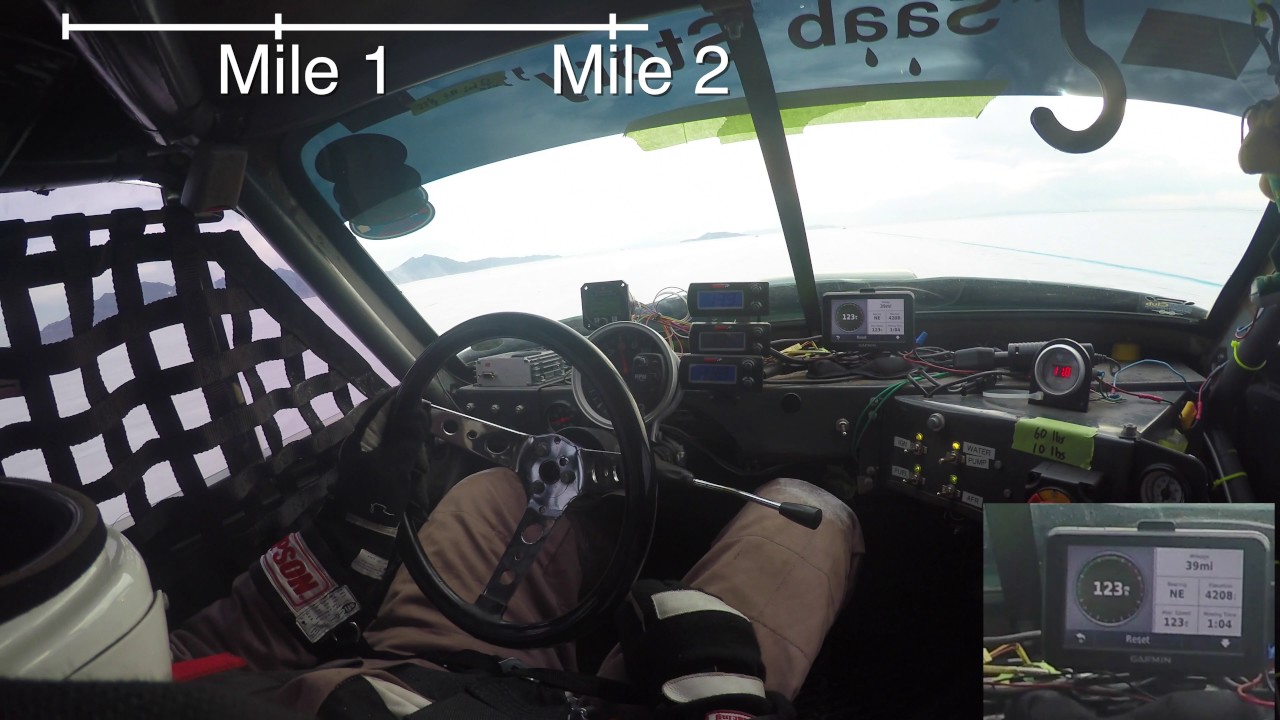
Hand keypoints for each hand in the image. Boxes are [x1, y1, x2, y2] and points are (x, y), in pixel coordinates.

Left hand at [328, 398, 431, 531]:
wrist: (360, 540)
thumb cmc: (375, 499)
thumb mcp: (395, 465)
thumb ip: (407, 436)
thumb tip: (418, 407)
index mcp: (361, 439)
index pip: (380, 406)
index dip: (401, 400)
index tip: (422, 402)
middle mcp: (364, 448)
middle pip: (395, 429)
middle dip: (412, 442)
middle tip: (419, 460)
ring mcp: (372, 465)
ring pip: (401, 450)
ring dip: (413, 463)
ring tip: (416, 479)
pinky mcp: (380, 480)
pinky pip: (400, 469)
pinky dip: (409, 477)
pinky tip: (412, 492)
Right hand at [616, 579, 791, 719]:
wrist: (712, 689)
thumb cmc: (664, 670)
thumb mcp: (633, 652)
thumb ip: (626, 621)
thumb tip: (627, 604)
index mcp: (660, 598)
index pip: (643, 587)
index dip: (637, 601)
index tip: (638, 617)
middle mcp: (689, 592)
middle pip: (671, 588)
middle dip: (663, 601)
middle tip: (662, 625)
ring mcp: (715, 602)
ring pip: (696, 597)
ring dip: (688, 609)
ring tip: (687, 634)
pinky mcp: (736, 617)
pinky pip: (717, 611)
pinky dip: (709, 620)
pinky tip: (708, 639)